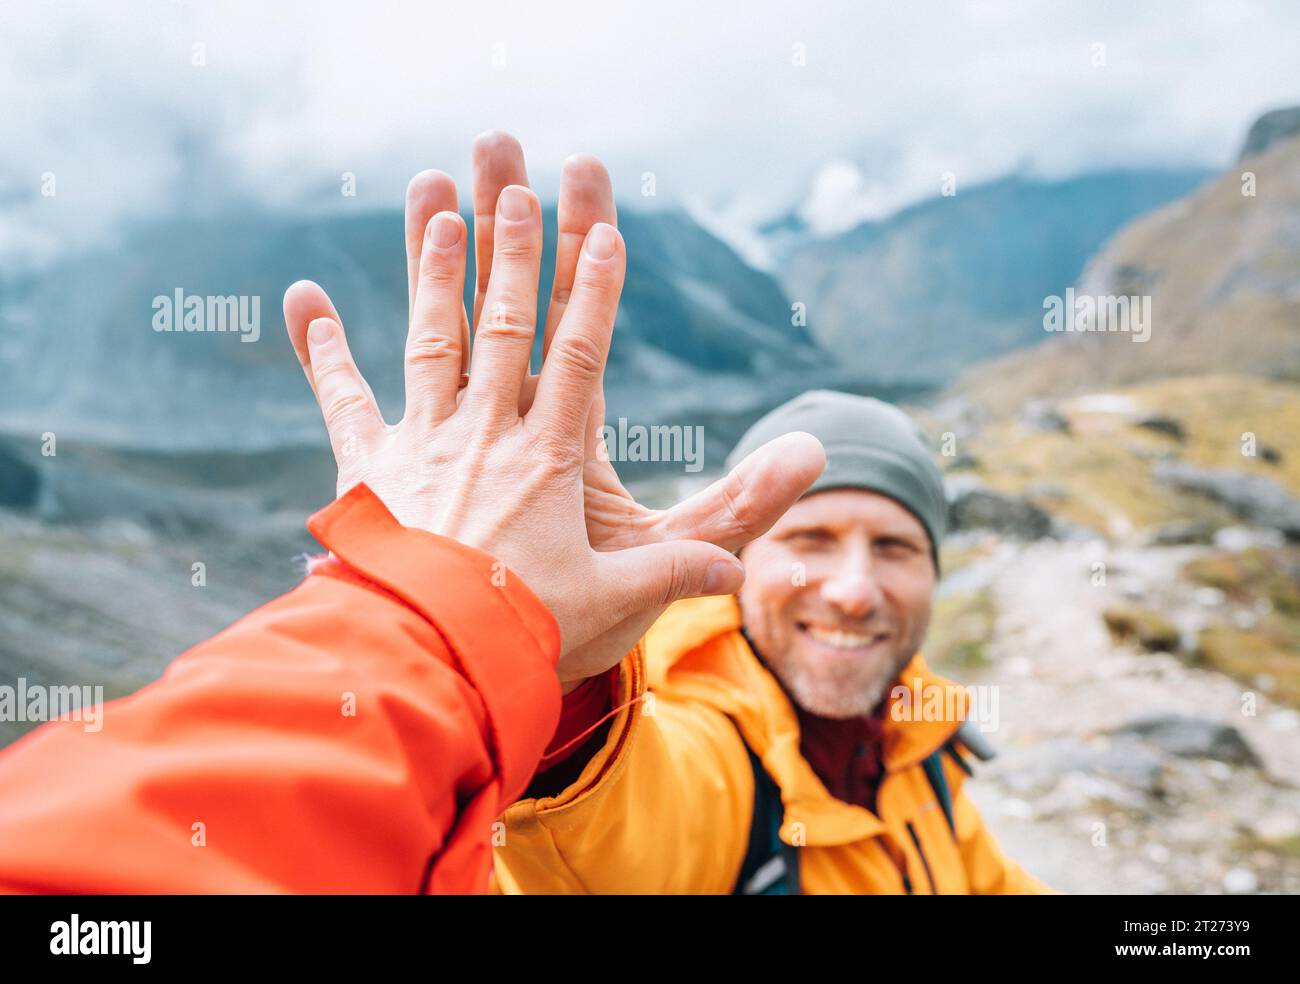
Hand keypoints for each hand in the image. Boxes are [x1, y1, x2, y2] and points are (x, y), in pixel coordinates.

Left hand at [284, 135, 824, 679]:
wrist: (424, 660)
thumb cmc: (526, 633)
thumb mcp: (615, 604)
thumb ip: (678, 570)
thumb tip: (741, 570)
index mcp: (548, 459)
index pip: (582, 356)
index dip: (597, 292)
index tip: (607, 231)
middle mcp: (484, 434)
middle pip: (505, 325)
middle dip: (516, 251)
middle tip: (518, 183)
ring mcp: (420, 445)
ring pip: (433, 340)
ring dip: (437, 271)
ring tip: (440, 206)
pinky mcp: (365, 471)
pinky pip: (343, 401)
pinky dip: (323, 351)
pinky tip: (302, 300)